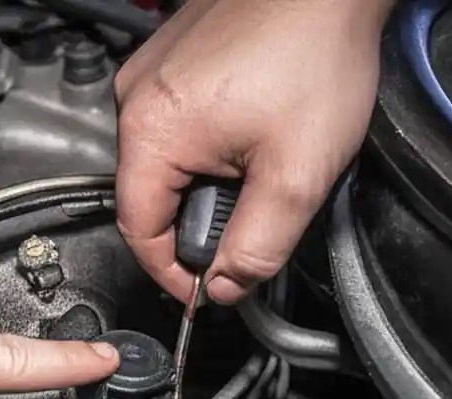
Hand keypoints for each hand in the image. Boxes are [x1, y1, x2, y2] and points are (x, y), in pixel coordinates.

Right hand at [114, 0, 391, 303]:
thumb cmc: (315, 54)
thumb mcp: (296, 175)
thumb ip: (257, 246)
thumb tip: (226, 288)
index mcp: (151, 132)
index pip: (137, 232)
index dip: (172, 274)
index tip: (206, 291)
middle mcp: (135, 99)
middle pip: (151, 197)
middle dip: (200, 223)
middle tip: (255, 222)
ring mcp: (151, 74)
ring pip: (168, 161)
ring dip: (211, 181)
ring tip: (264, 164)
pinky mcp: (172, 58)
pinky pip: (180, 124)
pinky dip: (214, 144)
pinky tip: (257, 129)